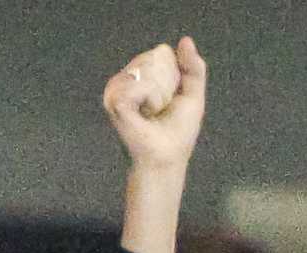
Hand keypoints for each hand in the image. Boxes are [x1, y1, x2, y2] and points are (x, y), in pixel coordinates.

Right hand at [103, 38, 206, 171]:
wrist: (167, 158)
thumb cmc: (178, 132)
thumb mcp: (192, 97)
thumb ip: (193, 69)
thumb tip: (186, 40)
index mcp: (140, 76)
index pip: (160, 55)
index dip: (174, 75)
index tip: (172, 98)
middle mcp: (124, 79)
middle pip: (152, 58)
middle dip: (168, 84)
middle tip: (162, 108)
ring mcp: (115, 89)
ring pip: (145, 69)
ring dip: (160, 92)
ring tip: (154, 111)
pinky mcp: (113, 100)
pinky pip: (138, 84)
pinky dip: (150, 98)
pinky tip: (146, 113)